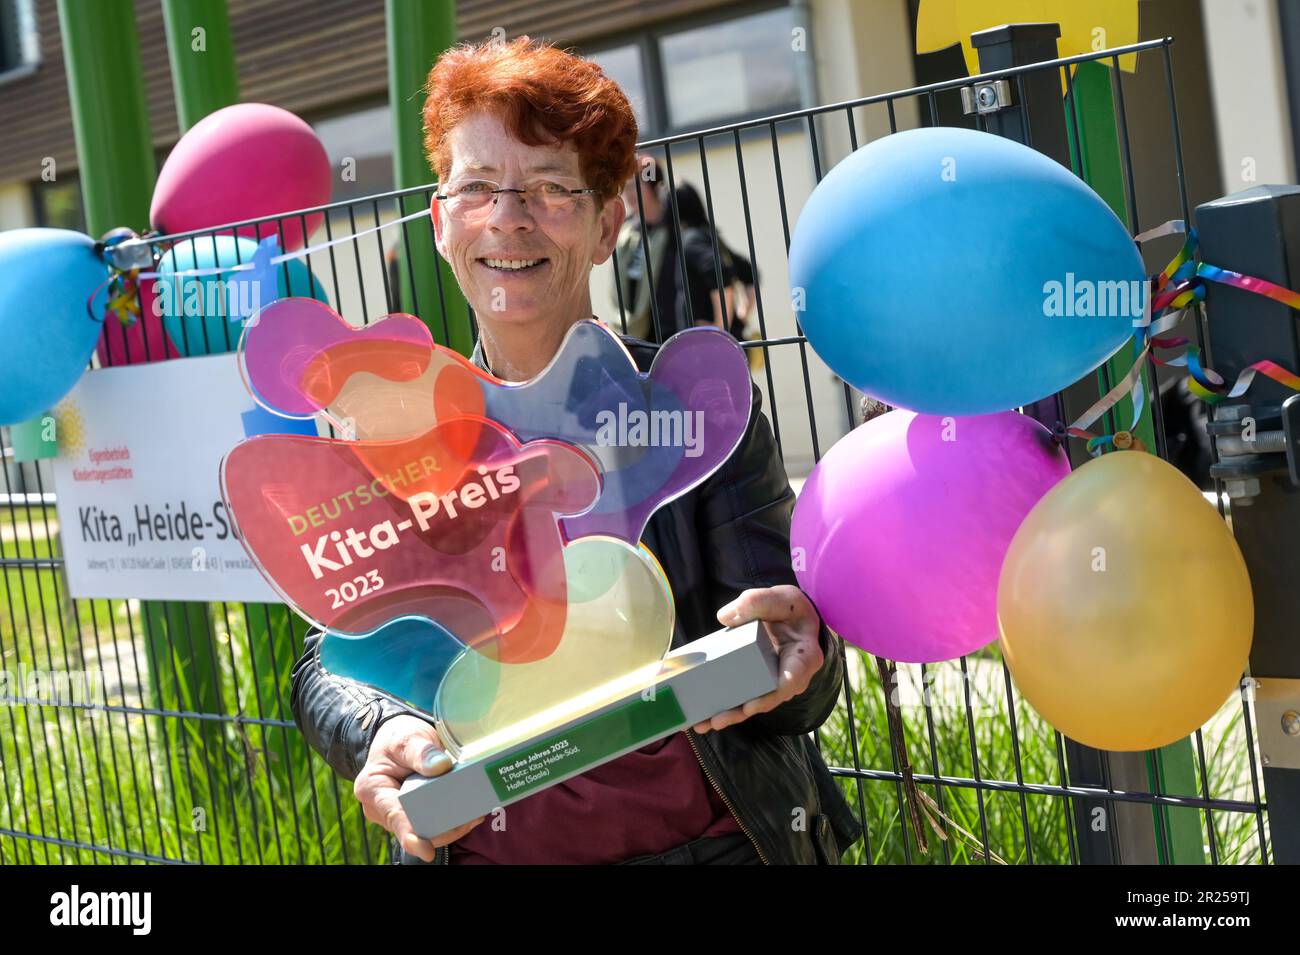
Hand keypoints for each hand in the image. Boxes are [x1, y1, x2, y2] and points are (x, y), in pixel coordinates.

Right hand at [354, 715, 484, 861]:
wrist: (399, 740)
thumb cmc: (398, 739)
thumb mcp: (407, 738)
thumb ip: (421, 751)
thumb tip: (441, 766)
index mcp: (373, 788)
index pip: (393, 815)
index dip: (409, 834)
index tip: (426, 851)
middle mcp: (381, 809)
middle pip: (413, 828)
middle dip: (443, 829)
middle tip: (472, 818)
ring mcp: (398, 815)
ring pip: (426, 831)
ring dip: (452, 827)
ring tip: (476, 814)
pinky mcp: (413, 816)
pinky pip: (432, 825)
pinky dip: (452, 821)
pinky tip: (472, 814)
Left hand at [692, 585, 824, 733]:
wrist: (793, 616)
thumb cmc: (791, 610)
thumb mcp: (781, 599)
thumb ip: (758, 602)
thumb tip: (725, 617)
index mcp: (805, 655)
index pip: (794, 676)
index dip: (775, 691)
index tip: (754, 703)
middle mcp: (791, 677)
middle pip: (768, 698)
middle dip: (741, 710)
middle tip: (717, 720)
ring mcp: (774, 682)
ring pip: (753, 703)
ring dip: (728, 715)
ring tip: (702, 724)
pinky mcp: (759, 682)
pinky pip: (744, 697)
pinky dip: (725, 706)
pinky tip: (702, 714)